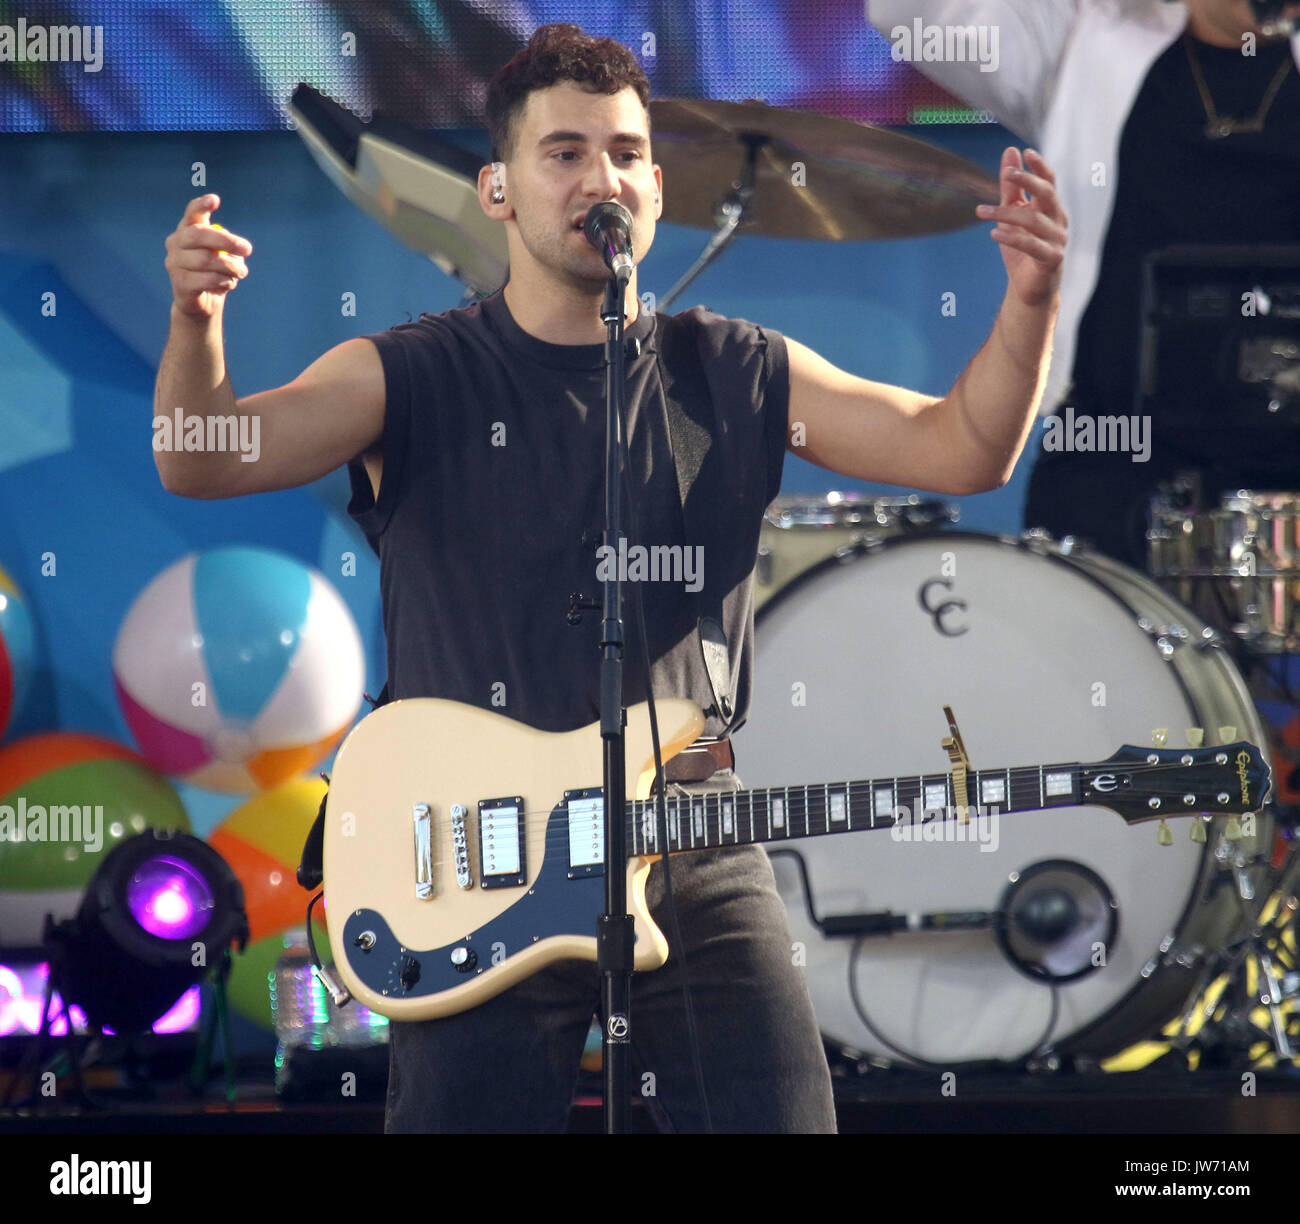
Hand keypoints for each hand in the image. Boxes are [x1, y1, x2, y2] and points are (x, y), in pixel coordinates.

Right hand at [163, 194, 253, 318]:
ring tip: (241, 273)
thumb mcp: (223, 256)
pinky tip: (228, 284)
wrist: (203, 303)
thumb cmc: (214, 273)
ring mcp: (174, 263)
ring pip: (206, 259)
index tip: (215, 200)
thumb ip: (227, 247)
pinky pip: (207, 279)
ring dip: (230, 267)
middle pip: (199, 235)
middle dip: (226, 241)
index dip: (201, 206)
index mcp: (187, 231)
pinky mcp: (179, 283)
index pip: (191, 214)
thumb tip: (234, 246)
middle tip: (248, 249)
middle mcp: (175, 243)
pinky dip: (224, 282)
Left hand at [975, 148, 1065, 309]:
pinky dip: (1012, 238)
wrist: (1029, 287)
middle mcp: (1058, 220)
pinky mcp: (1052, 259)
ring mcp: (1057, 240)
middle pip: (1047, 194)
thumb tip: (1011, 152)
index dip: (1040, 167)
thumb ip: (1010, 187)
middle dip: (1028, 182)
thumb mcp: (1012, 214)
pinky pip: (1031, 245)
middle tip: (1007, 174)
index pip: (1049, 181)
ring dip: (1005, 214)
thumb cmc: (1022, 248)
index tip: (1025, 152)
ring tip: (981, 211)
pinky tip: (993, 233)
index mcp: (1050, 207)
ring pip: (1033, 220)